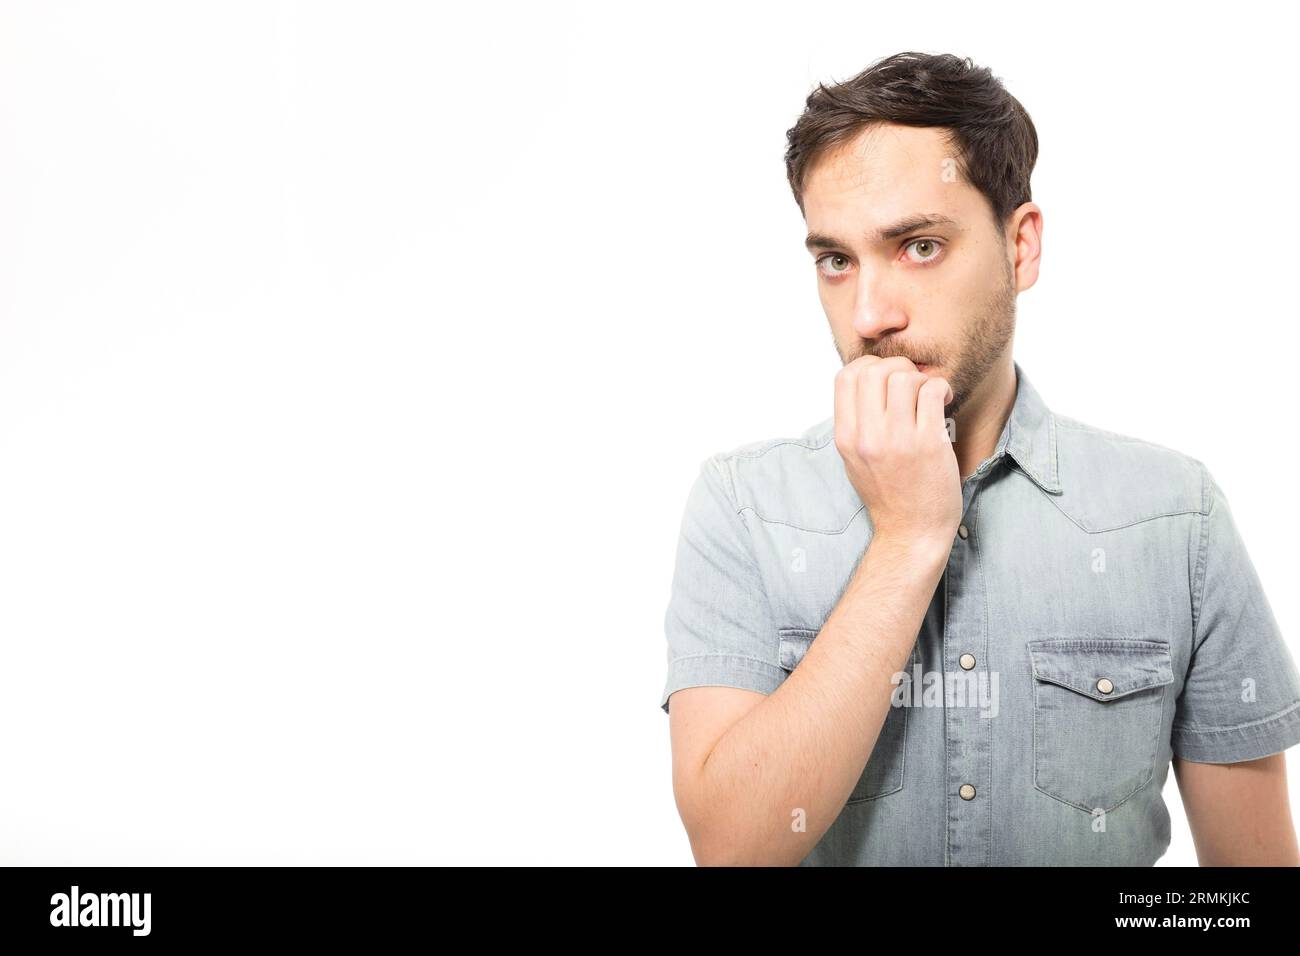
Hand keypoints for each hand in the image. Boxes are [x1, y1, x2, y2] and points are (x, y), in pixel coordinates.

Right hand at [833, 356, 961, 549]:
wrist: (911, 531)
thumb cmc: (888, 493)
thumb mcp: (855, 459)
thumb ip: (856, 422)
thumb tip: (868, 380)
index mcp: (846, 437)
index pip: (845, 377)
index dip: (868, 366)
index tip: (886, 379)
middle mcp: (867, 437)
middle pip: (873, 370)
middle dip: (896, 367)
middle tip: (912, 384)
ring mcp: (898, 440)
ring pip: (904, 376)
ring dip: (921, 379)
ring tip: (929, 395)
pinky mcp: (928, 444)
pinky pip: (932, 391)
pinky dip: (940, 388)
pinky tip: (943, 402)